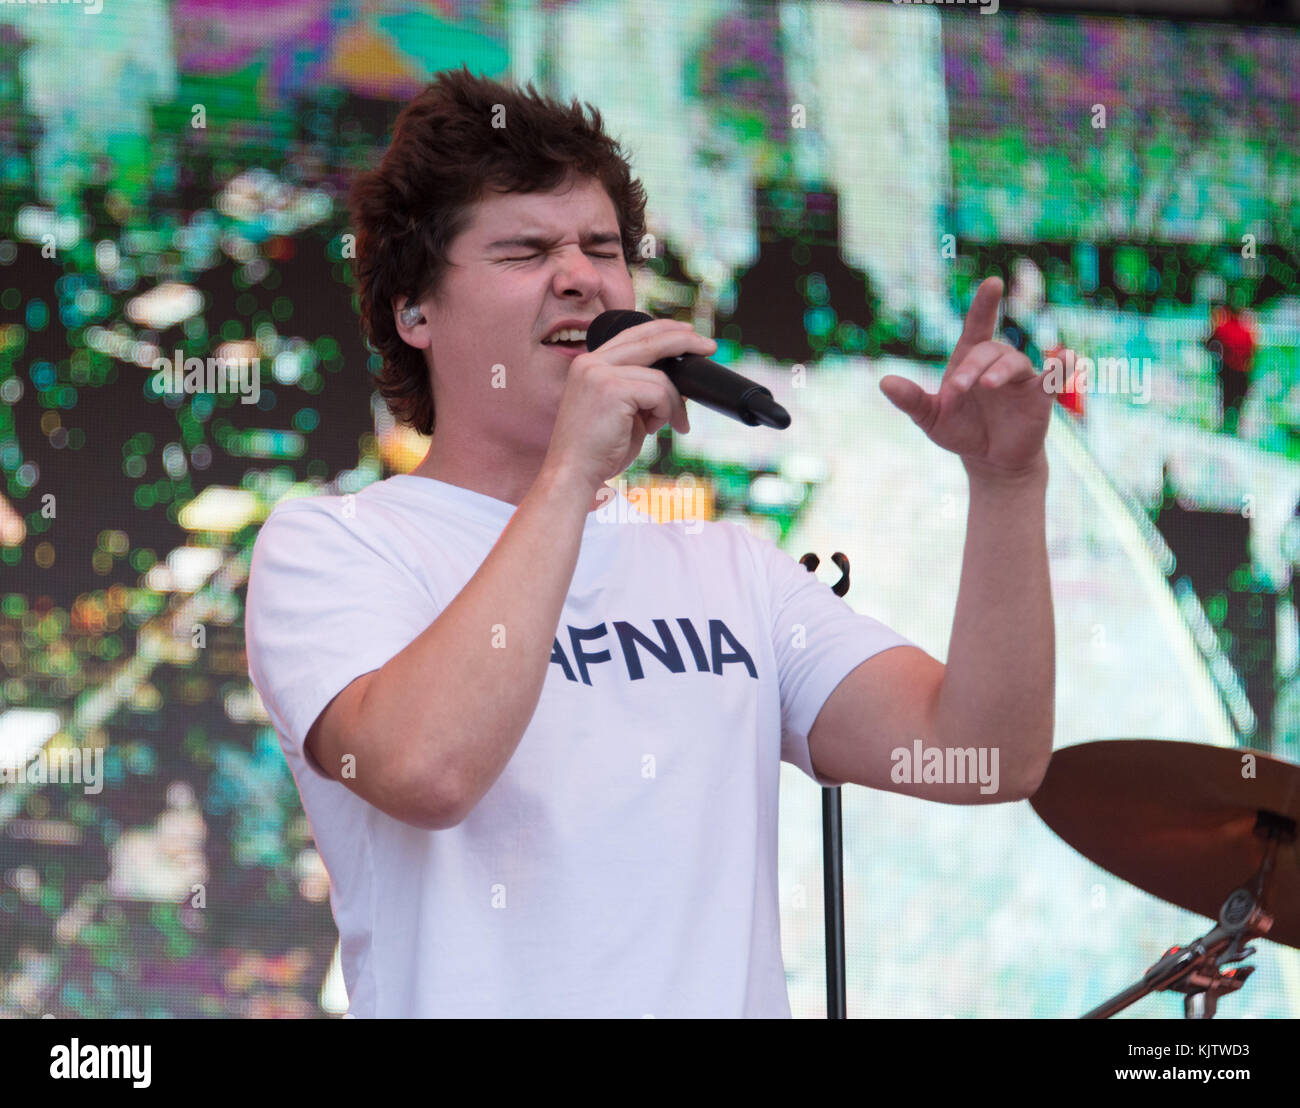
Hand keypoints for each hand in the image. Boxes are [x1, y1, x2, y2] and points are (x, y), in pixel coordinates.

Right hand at [542, 319, 713, 492]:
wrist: (573, 473)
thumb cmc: (598, 451)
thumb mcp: (625, 413)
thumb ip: (644, 392)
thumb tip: (681, 382)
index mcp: (589, 364)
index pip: (632, 335)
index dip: (663, 330)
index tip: (688, 334)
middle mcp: (590, 362)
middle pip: (648, 339)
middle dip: (684, 340)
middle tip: (710, 347)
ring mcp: (599, 373)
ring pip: (660, 376)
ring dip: (673, 403)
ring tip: (672, 424)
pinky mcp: (611, 389)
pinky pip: (659, 393)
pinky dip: (666, 412)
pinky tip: (654, 429)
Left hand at [879, 277, 1052, 480]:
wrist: (989, 460)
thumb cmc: (960, 431)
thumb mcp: (931, 418)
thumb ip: (911, 400)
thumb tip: (883, 382)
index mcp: (969, 361)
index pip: (977, 326)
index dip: (985, 304)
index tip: (993, 283)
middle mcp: (996, 363)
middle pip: (988, 351)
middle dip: (971, 367)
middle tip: (956, 389)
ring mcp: (1020, 378)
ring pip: (1013, 362)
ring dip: (999, 371)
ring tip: (987, 385)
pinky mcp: (1039, 397)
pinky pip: (1053, 378)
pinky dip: (1059, 368)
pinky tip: (1064, 360)